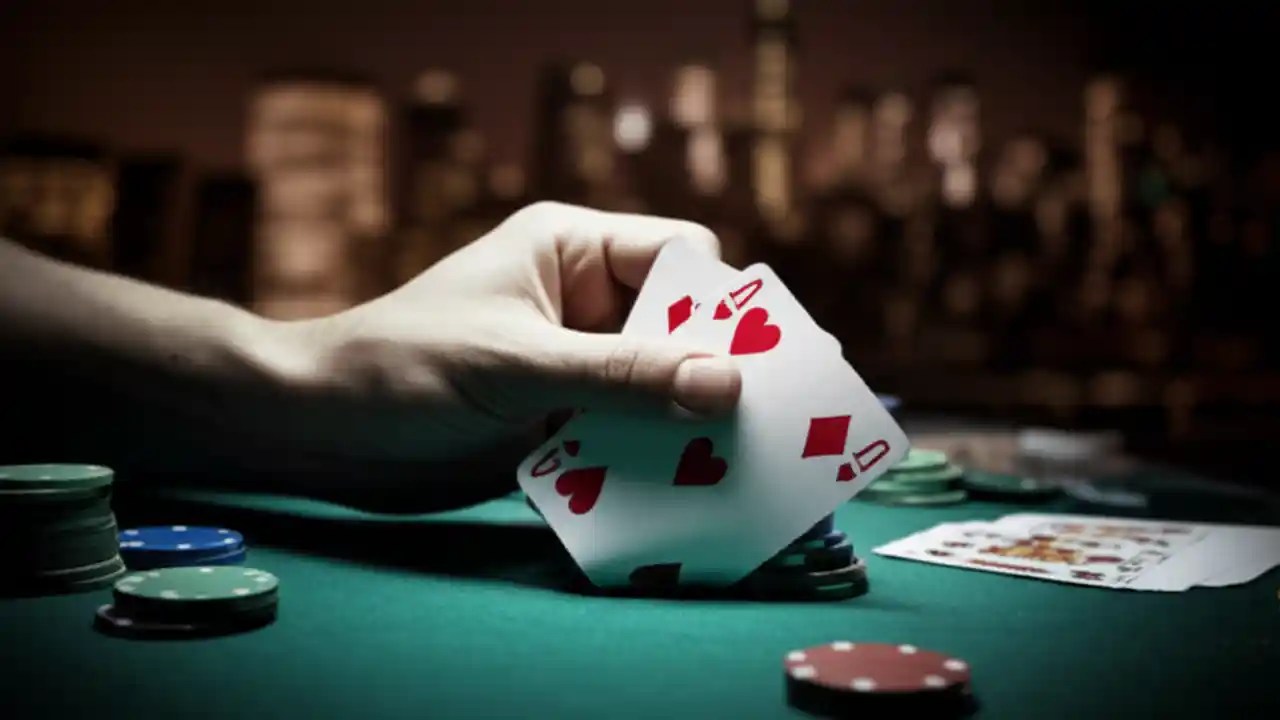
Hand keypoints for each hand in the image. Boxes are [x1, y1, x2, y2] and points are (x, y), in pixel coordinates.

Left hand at [261, 202, 741, 505]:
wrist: (317, 431)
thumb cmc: (404, 367)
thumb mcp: (519, 365)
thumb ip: (623, 375)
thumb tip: (729, 383)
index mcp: (572, 251)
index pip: (680, 258)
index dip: (727, 305)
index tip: (771, 362)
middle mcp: (583, 302)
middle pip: (680, 329)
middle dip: (718, 375)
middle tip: (775, 428)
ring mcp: (574, 365)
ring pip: (661, 390)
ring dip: (689, 429)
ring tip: (744, 472)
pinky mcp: (560, 422)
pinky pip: (627, 438)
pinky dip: (651, 464)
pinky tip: (682, 496)